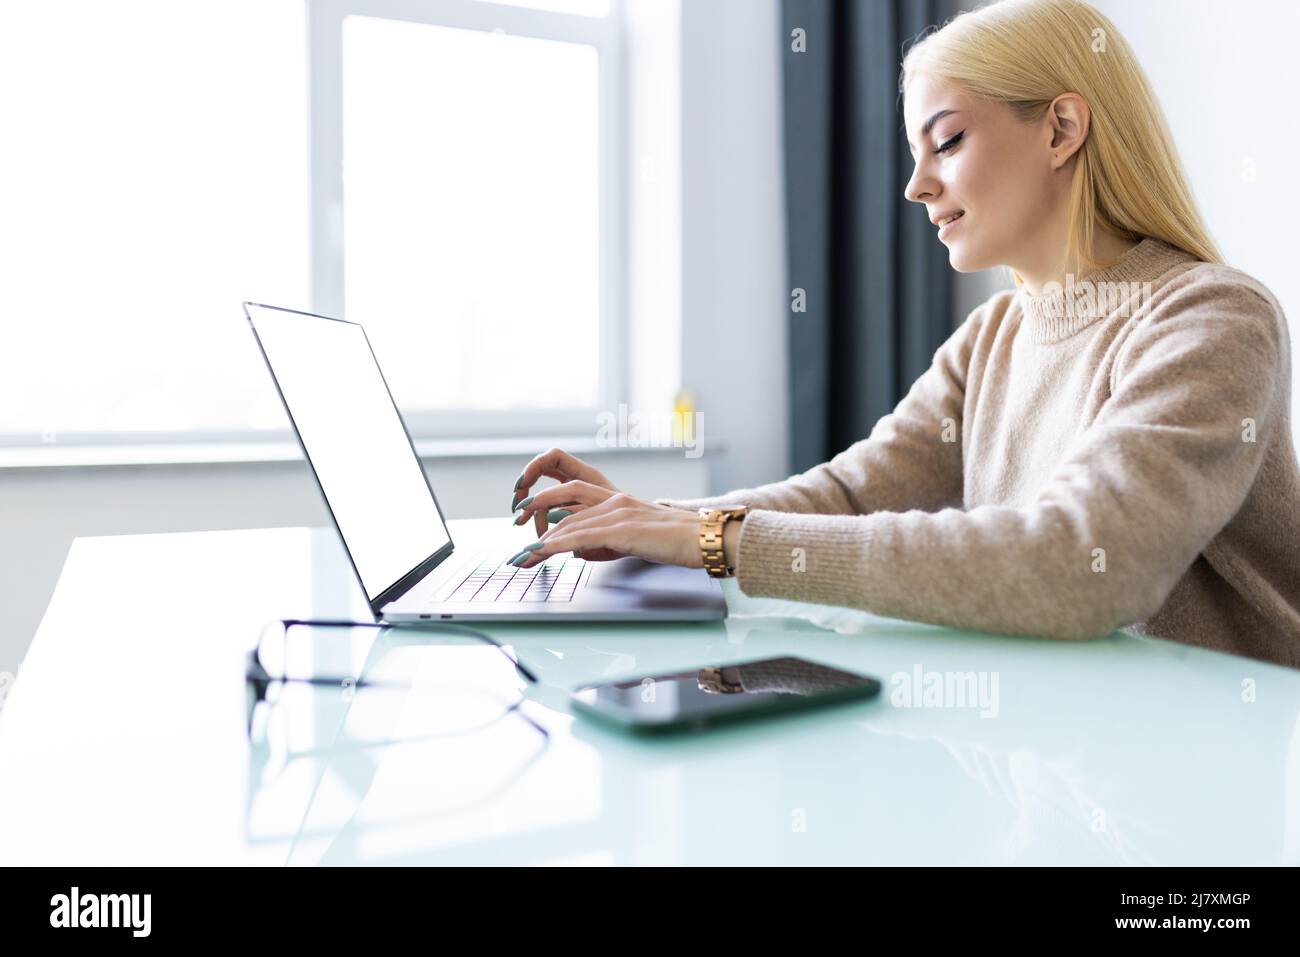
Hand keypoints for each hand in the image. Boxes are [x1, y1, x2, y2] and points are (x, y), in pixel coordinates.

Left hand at [508, 492, 705, 569]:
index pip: (572, 511)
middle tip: (515, 550)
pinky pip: (580, 536)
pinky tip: (540, 552)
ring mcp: (617, 512)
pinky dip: (556, 545)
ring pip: (567, 526)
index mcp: (617, 501)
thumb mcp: (636, 541)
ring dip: (539, 545)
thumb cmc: (677, 543)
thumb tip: (581, 552)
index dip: (546, 524)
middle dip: (533, 531)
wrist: (705, 539)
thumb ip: (608, 542)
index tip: (528, 541)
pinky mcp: (622, 528)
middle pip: (562, 514)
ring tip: (520, 560)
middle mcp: (613, 501)